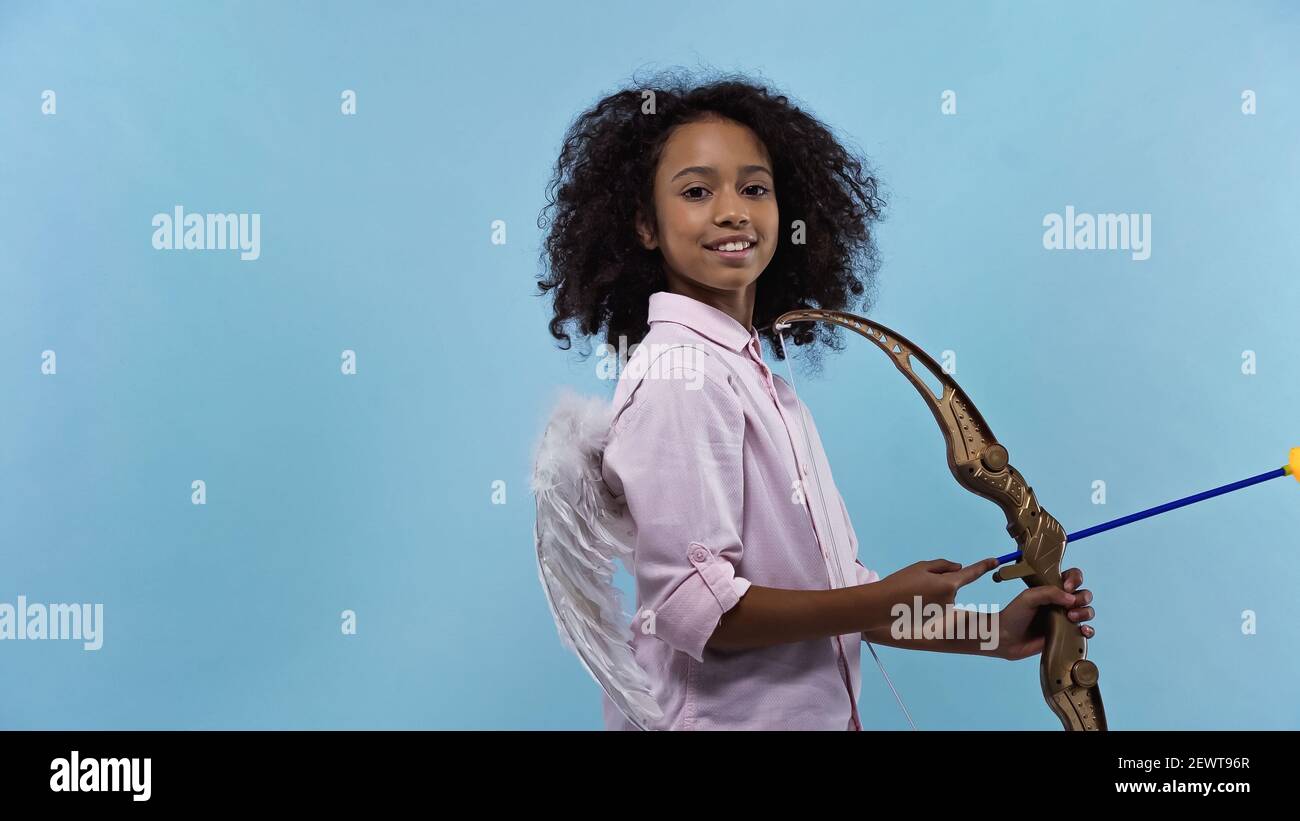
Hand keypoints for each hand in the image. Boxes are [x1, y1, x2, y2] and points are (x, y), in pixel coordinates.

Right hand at [877, 556, 999, 614]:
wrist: (884, 606)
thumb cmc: (901, 583)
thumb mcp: (921, 567)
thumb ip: (943, 566)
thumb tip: (959, 568)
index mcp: (948, 584)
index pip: (970, 573)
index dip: (984, 566)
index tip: (995, 561)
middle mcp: (951, 599)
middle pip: (951, 583)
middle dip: (939, 580)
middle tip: (916, 582)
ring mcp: (944, 611)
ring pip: (944, 594)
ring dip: (932, 592)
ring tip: (912, 594)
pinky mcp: (937, 619)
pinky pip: (937, 605)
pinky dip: (928, 602)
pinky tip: (913, 604)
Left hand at [992, 567, 1095, 660]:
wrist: (1006, 638)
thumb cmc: (1014, 615)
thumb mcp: (1029, 597)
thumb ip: (1049, 592)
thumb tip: (1071, 597)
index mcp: (1053, 590)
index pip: (1073, 578)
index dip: (1075, 579)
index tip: (1067, 586)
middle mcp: (1061, 603)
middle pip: (1084, 595)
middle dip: (1082, 598)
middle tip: (1068, 605)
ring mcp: (1064, 619)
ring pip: (1087, 612)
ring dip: (1085, 613)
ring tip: (1070, 617)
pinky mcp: (1066, 635)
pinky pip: (1085, 632)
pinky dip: (1089, 630)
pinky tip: (1082, 630)